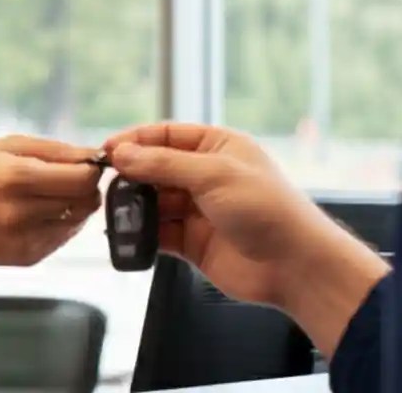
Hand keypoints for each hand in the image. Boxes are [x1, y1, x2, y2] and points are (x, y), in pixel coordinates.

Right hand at [0, 135, 102, 266]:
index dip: (91, 170)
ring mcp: (25, 239)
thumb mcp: (3, 147)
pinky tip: (35, 215)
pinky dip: (58, 225)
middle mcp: (23, 211)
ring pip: (77, 222)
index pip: (83, 179)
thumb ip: (52, 149)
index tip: (84, 165)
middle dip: (85, 189)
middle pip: (85, 202)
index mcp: (18, 177)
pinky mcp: (26, 257)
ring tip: (47, 197)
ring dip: (72, 207)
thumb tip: (93, 155)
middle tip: (69, 181)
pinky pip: (61, 239)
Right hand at [105, 123, 384, 314]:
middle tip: (106, 182)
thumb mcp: (213, 175)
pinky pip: (159, 233)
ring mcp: (199, 209)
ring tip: (114, 210)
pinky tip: (127, 235)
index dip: (136, 140)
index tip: (108, 150)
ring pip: (154, 202)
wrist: (295, 265)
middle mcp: (206, 176)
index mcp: (218, 147)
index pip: (166, 135)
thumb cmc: (267, 209)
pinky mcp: (193, 242)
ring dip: (134, 205)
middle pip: (156, 168)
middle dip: (132, 174)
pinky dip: (142, 234)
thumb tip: (123, 154)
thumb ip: (164, 164)